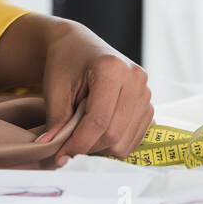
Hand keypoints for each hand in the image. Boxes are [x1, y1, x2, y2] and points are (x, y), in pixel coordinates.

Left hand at [32, 20, 152, 165]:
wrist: (78, 45)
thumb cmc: (64, 63)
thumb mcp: (54, 88)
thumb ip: (57, 122)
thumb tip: (60, 158)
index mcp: (112, 68)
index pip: (98, 121)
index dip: (78, 143)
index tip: (60, 155)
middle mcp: (135, 78)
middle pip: (114, 135)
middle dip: (88, 147)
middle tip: (67, 145)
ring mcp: (146, 91)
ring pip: (125, 142)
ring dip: (100, 148)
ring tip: (81, 133)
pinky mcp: (148, 105)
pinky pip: (133, 139)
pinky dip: (113, 143)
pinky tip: (96, 130)